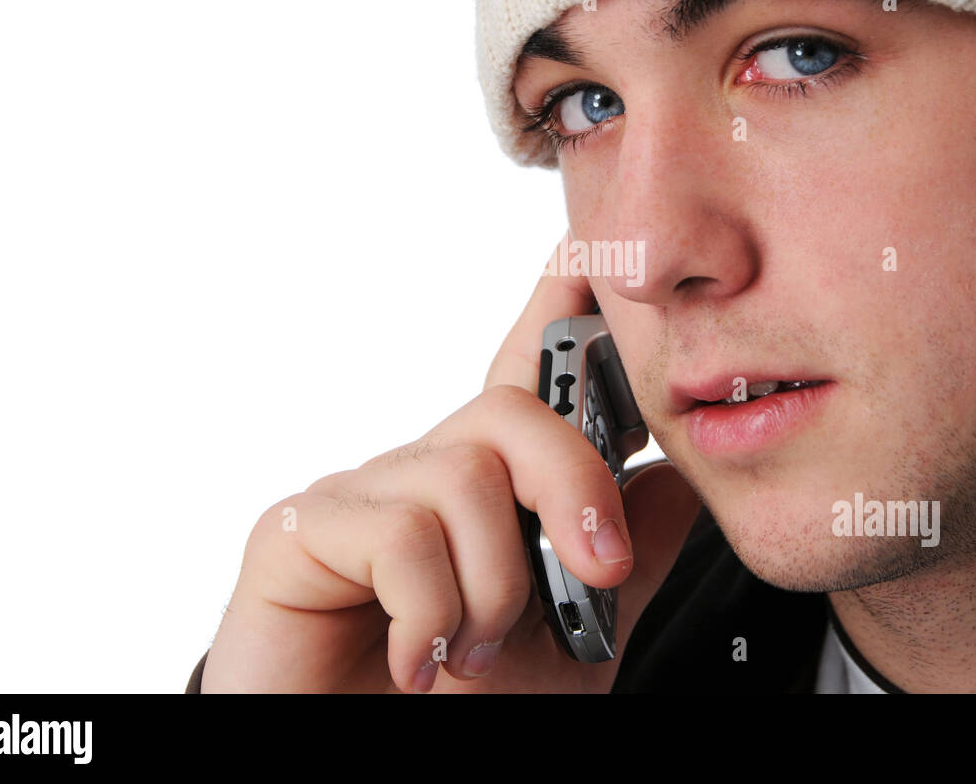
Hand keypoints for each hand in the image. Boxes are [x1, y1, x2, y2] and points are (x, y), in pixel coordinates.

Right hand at [200, 237, 699, 691]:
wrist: (357, 769)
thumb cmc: (458, 709)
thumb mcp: (573, 640)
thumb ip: (620, 558)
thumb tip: (679, 483)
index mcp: (490, 493)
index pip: (528, 374)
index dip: (557, 302)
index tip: (589, 245)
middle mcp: (423, 477)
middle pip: (515, 410)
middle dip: (575, 483)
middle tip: (597, 573)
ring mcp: (359, 499)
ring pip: (465, 473)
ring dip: (495, 584)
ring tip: (472, 651)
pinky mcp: (296, 531)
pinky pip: (398, 531)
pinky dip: (431, 611)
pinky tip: (417, 660)